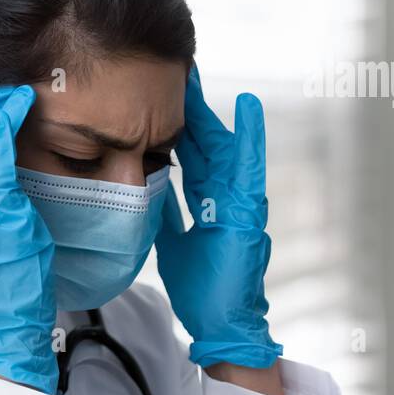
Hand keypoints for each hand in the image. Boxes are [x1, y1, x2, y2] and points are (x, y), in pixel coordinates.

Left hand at [155, 65, 283, 368]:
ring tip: (198, 76)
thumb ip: (162, 212)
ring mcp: (239, 201)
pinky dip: (252, 136)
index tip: (157, 94)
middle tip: (173, 71)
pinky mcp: (250, 212)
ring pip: (226, 145)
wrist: (220, 323)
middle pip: (204, 142)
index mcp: (205, 201)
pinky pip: (251, 167)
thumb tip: (142, 186)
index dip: (174, 124)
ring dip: (213, 109)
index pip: (188, 153)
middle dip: (189, 108)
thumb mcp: (170, 241)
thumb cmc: (201, 287)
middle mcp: (224, 195)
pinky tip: (249, 106)